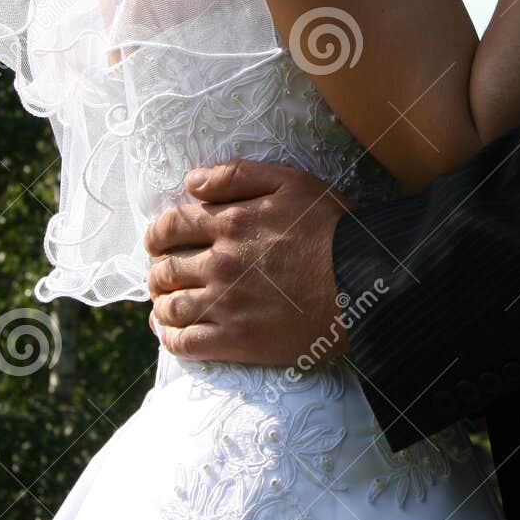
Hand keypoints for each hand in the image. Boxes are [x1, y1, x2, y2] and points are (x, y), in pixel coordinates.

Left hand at [143, 159, 356, 366]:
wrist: (363, 280)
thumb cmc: (334, 227)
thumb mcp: (292, 181)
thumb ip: (237, 175)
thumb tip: (191, 182)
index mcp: (229, 223)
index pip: (171, 227)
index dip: (157, 234)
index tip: (157, 241)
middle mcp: (219, 264)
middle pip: (165, 269)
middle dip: (156, 271)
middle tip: (160, 275)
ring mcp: (226, 305)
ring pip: (170, 307)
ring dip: (159, 304)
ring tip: (162, 304)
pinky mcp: (238, 340)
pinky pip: (186, 344)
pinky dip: (170, 339)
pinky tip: (170, 334)